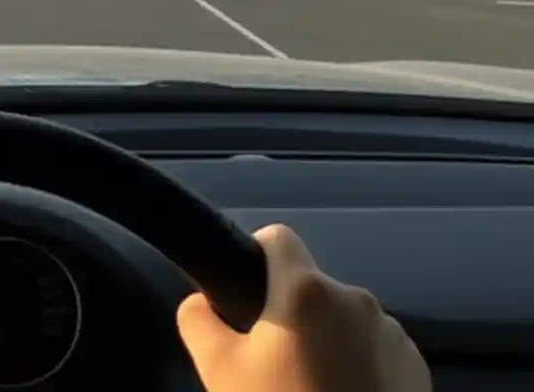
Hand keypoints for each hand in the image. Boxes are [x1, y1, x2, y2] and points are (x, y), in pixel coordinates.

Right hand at [177, 224, 431, 391]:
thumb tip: (200, 302)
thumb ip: (198, 321)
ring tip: (312, 387)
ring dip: (326, 340)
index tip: (248, 293)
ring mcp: (392, 333)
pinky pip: (374, 348)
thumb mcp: (219, 370)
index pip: (277, 238)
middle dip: (291, 315)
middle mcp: (355, 299)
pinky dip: (357, 364)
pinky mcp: (416, 366)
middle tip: (273, 363)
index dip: (256, 256)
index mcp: (306, 291)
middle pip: (310, 287)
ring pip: (343, 319)